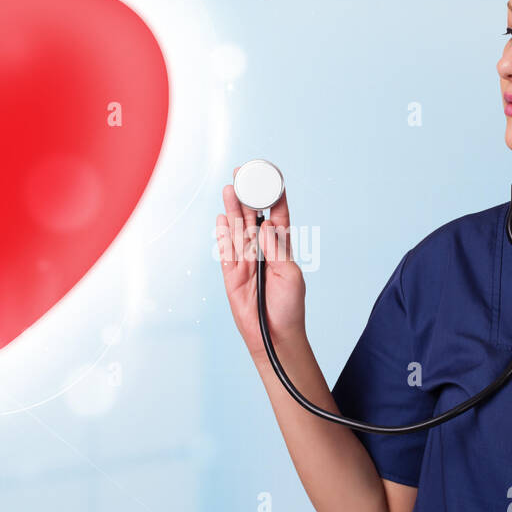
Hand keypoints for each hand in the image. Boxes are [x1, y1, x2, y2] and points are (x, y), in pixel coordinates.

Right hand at [217, 168, 306, 361]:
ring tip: (231, 188)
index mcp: (282, 248)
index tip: (270, 177)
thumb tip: (264, 227)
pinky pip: (225, 250)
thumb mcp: (290, 276)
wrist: (275, 336)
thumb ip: (276, 251)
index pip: (278, 215)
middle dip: (249, 195)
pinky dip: (223, 234)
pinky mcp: (231, 273)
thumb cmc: (289, 307)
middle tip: (244, 174)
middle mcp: (262, 250)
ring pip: (238, 229)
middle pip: (254, 216)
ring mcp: (245, 261)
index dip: (274, 196)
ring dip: (234, 209)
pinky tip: (222, 217)